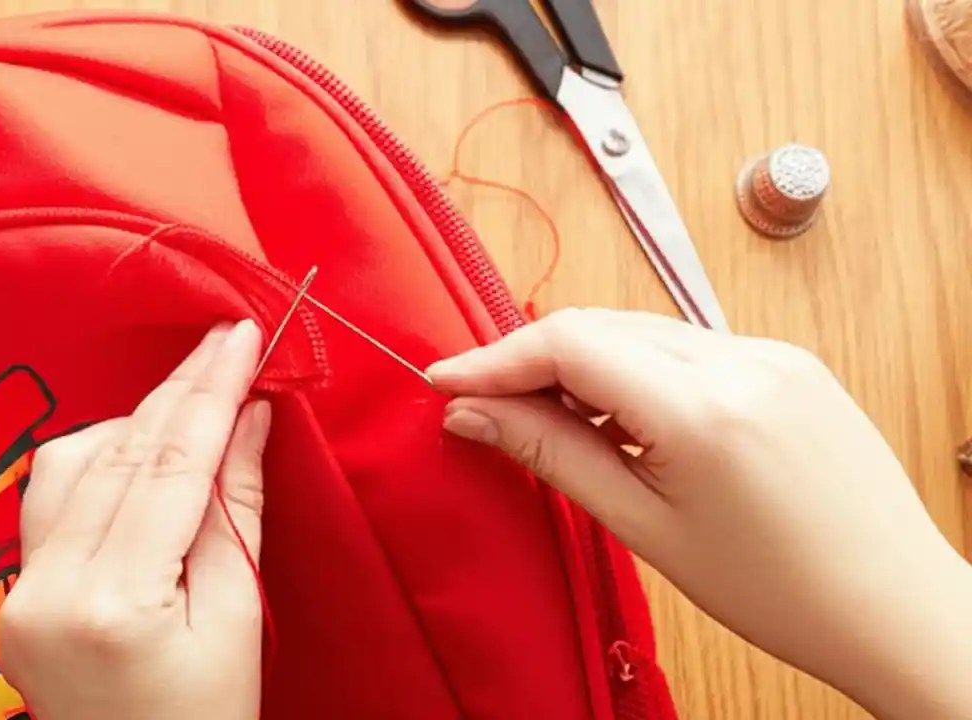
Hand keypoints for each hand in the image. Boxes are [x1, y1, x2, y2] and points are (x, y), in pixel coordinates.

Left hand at [0, 321, 268, 719]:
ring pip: (73, 461)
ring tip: (195, 404)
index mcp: (116, 602)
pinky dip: (99, 460)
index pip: (170, 464)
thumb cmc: (205, 718)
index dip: (211, 392)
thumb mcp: (238, 617)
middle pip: (120, 451)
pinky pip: (51, 497)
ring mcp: (20, 592)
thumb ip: (235, 507)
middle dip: (179, 391)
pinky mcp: (13, 594)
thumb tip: (249, 417)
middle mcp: (50, 588)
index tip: (243, 337)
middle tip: (225, 343)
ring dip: (137, 421)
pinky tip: (140, 452)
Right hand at [427, 308, 971, 719]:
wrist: (890, 604)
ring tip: (552, 420)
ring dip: (583, 362)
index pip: (569, 343)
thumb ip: (553, 454)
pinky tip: (622, 416)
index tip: (445, 380)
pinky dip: (636, 368)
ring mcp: (772, 354)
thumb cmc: (778, 588)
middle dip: (531, 359)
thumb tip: (473, 412)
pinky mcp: (788, 361)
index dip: (493, 358)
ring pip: (641, 330)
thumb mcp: (645, 526)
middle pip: (601, 326)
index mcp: (705, 408)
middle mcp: (743, 360)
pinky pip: (686, 344)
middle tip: (483, 406)